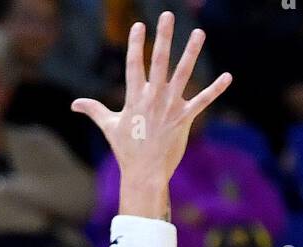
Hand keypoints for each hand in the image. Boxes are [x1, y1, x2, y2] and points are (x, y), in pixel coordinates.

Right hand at [72, 14, 230, 212]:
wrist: (145, 174)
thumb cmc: (127, 151)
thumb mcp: (109, 127)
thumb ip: (94, 110)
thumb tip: (74, 105)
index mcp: (135, 97)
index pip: (134, 63)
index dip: (135, 43)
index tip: (138, 25)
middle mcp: (153, 98)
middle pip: (159, 60)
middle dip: (163, 36)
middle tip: (167, 15)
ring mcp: (170, 107)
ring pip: (183, 74)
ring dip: (192, 52)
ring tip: (199, 32)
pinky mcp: (185, 119)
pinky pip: (203, 101)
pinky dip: (216, 89)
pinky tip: (228, 76)